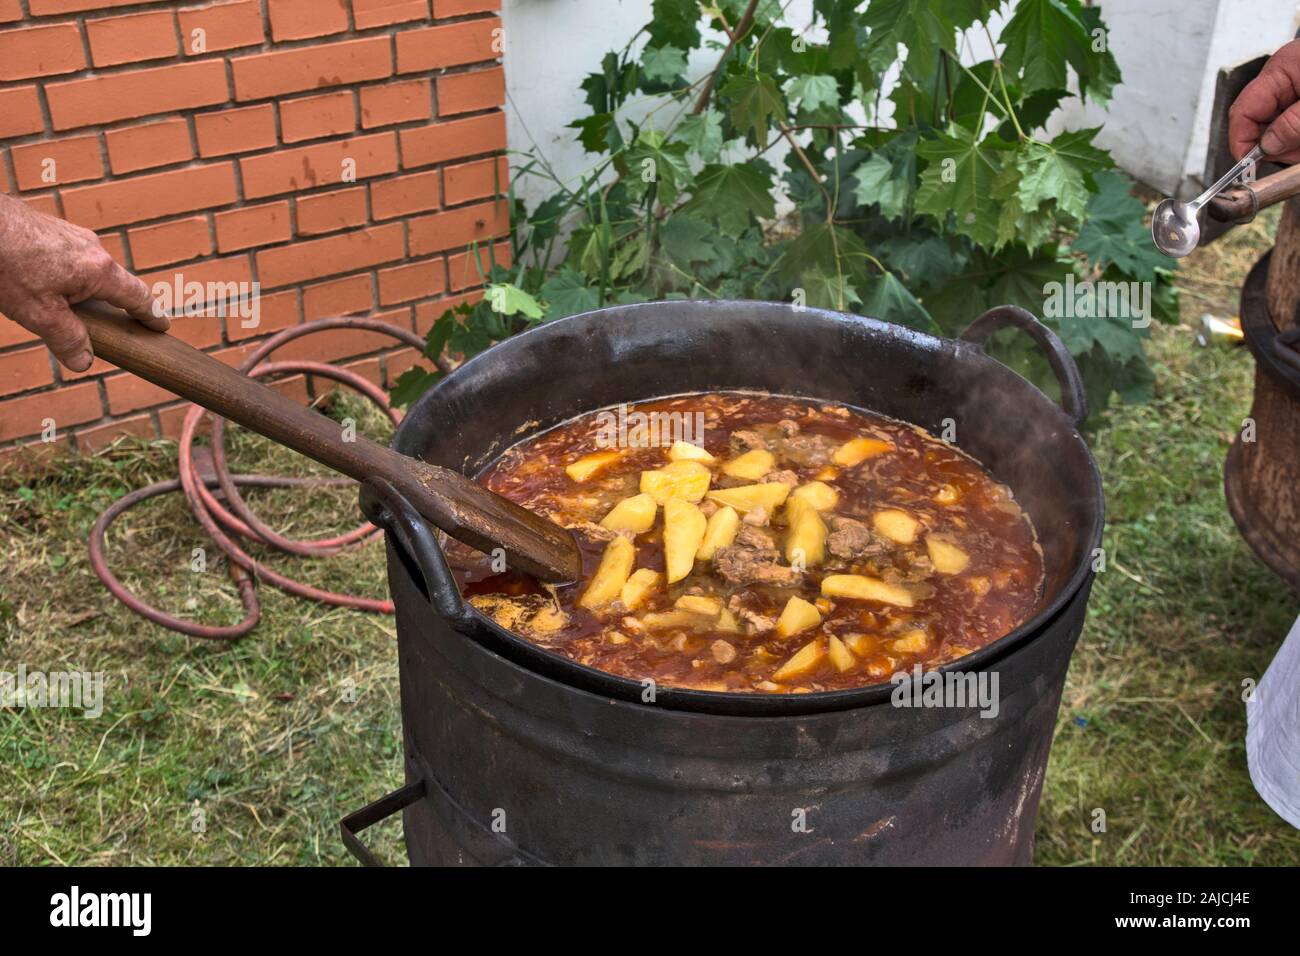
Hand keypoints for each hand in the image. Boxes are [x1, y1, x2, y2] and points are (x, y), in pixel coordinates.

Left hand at [0, 194, 165, 371]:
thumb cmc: (7, 263)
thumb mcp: (38, 313)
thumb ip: (66, 339)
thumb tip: (85, 362)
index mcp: (99, 270)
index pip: (137, 296)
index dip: (150, 315)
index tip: (161, 326)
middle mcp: (93, 248)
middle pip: (111, 283)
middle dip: (106, 305)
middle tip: (95, 326)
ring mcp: (71, 235)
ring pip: (86, 270)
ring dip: (78, 290)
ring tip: (50, 304)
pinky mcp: (51, 229)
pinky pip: (66, 258)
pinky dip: (61, 275)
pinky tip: (34, 281)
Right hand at [1229, 38, 1299, 163]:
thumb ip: (1292, 125)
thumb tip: (1266, 147)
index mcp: (1280, 70)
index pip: (1242, 112)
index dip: (1241, 142)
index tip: (1248, 165)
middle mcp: (1283, 77)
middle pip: (1257, 121)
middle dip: (1271, 144)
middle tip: (1291, 156)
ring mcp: (1293, 85)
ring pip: (1275, 124)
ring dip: (1287, 143)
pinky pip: (1289, 120)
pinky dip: (1296, 135)